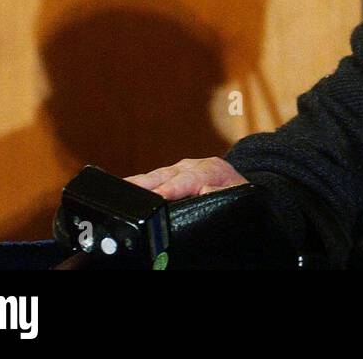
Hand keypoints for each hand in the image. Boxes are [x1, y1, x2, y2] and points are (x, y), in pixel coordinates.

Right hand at [125, 157, 247, 200]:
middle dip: (146, 183)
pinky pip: (155, 179)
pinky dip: (141, 185)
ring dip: (139, 183)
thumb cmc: (241, 192)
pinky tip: (126, 191)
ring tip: (119, 191)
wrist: (243, 185)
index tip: (157, 197)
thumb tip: (206, 189)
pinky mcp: (173, 174)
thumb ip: (225, 191)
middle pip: (166, 175)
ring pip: (157, 175)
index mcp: (210, 169)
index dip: (170, 189)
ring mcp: (181, 169)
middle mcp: (193, 166)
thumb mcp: (240, 193)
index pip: (187, 179)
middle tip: (127, 193)